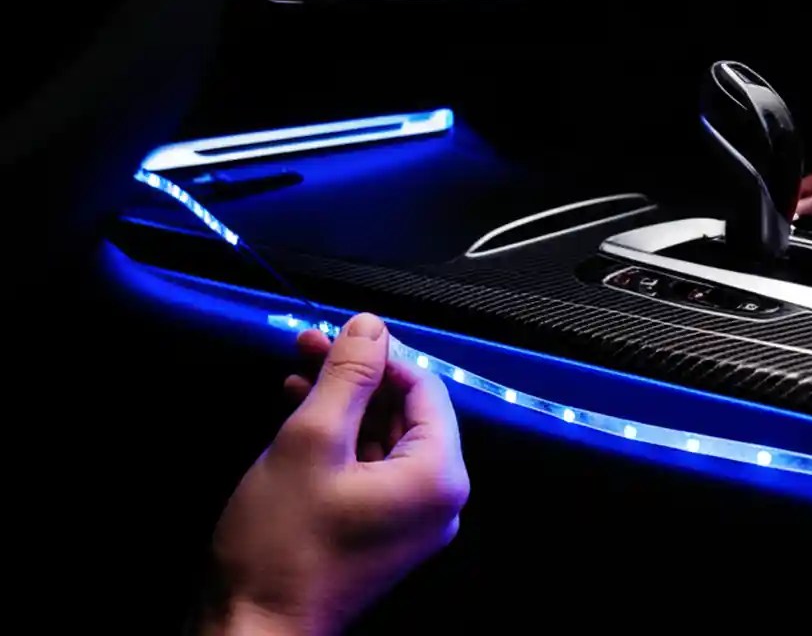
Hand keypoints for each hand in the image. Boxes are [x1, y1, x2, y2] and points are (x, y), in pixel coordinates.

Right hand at [203, 313, 468, 635]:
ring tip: (297, 371)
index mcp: (438, 476)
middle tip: (309, 344)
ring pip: (382, 438)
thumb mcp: (310, 441)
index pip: (424, 388)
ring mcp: (409, 519)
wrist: (253, 629)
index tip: (337, 332)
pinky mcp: (380, 531)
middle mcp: (437, 499)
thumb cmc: (282, 544)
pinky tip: (300, 412)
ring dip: (342, 402)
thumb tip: (371, 325)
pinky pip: (368, 469)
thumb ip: (347, 376)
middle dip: (356, 375)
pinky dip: (338, 439)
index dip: (380, 354)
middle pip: (405, 412)